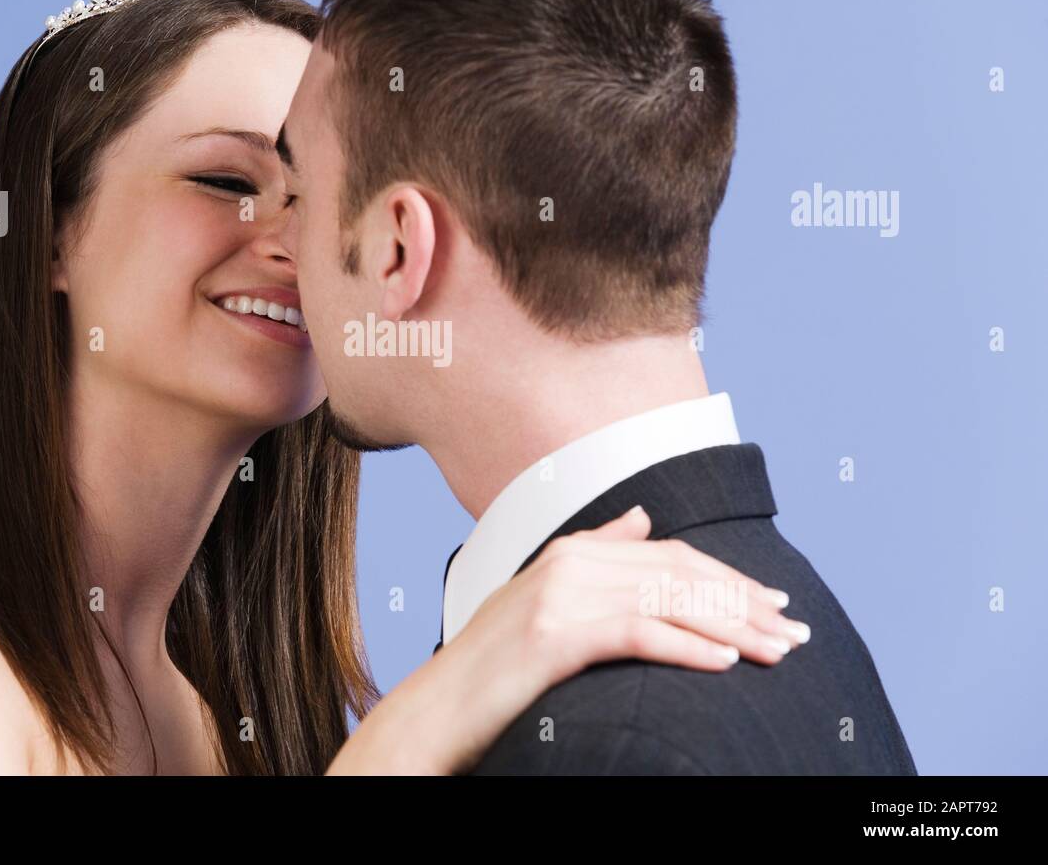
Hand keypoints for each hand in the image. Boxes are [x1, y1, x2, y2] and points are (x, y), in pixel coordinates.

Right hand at [326, 505, 810, 773]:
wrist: (434, 712)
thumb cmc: (491, 670)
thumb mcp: (541, 599)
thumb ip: (594, 554)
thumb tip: (640, 517)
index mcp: (569, 552)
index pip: (669, 555)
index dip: (728, 578)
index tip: (775, 602)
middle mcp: (567, 562)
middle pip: (677, 574)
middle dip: (745, 601)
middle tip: (796, 629)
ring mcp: (558, 595)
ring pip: (668, 601)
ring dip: (733, 627)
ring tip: (778, 651)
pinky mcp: (553, 634)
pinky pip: (638, 633)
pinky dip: (688, 646)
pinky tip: (726, 662)